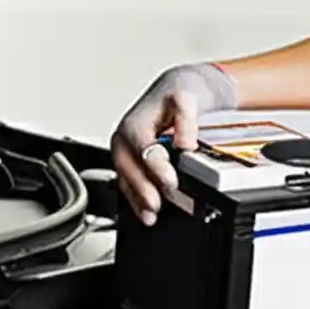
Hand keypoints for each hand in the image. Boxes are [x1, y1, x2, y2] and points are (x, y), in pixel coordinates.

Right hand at [110, 63, 236, 224]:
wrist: (174, 93)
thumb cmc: (175, 98)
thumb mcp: (184, 100)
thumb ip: (185, 121)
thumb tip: (185, 144)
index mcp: (133, 126)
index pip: (142, 150)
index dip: (156, 167)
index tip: (170, 181)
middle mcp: (123, 142)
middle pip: (128, 170)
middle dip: (143, 190)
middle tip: (158, 205)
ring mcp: (124, 156)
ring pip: (126, 182)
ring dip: (138, 201)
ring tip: (151, 216)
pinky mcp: (130, 167)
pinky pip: (129, 187)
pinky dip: (137, 202)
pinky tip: (147, 214)